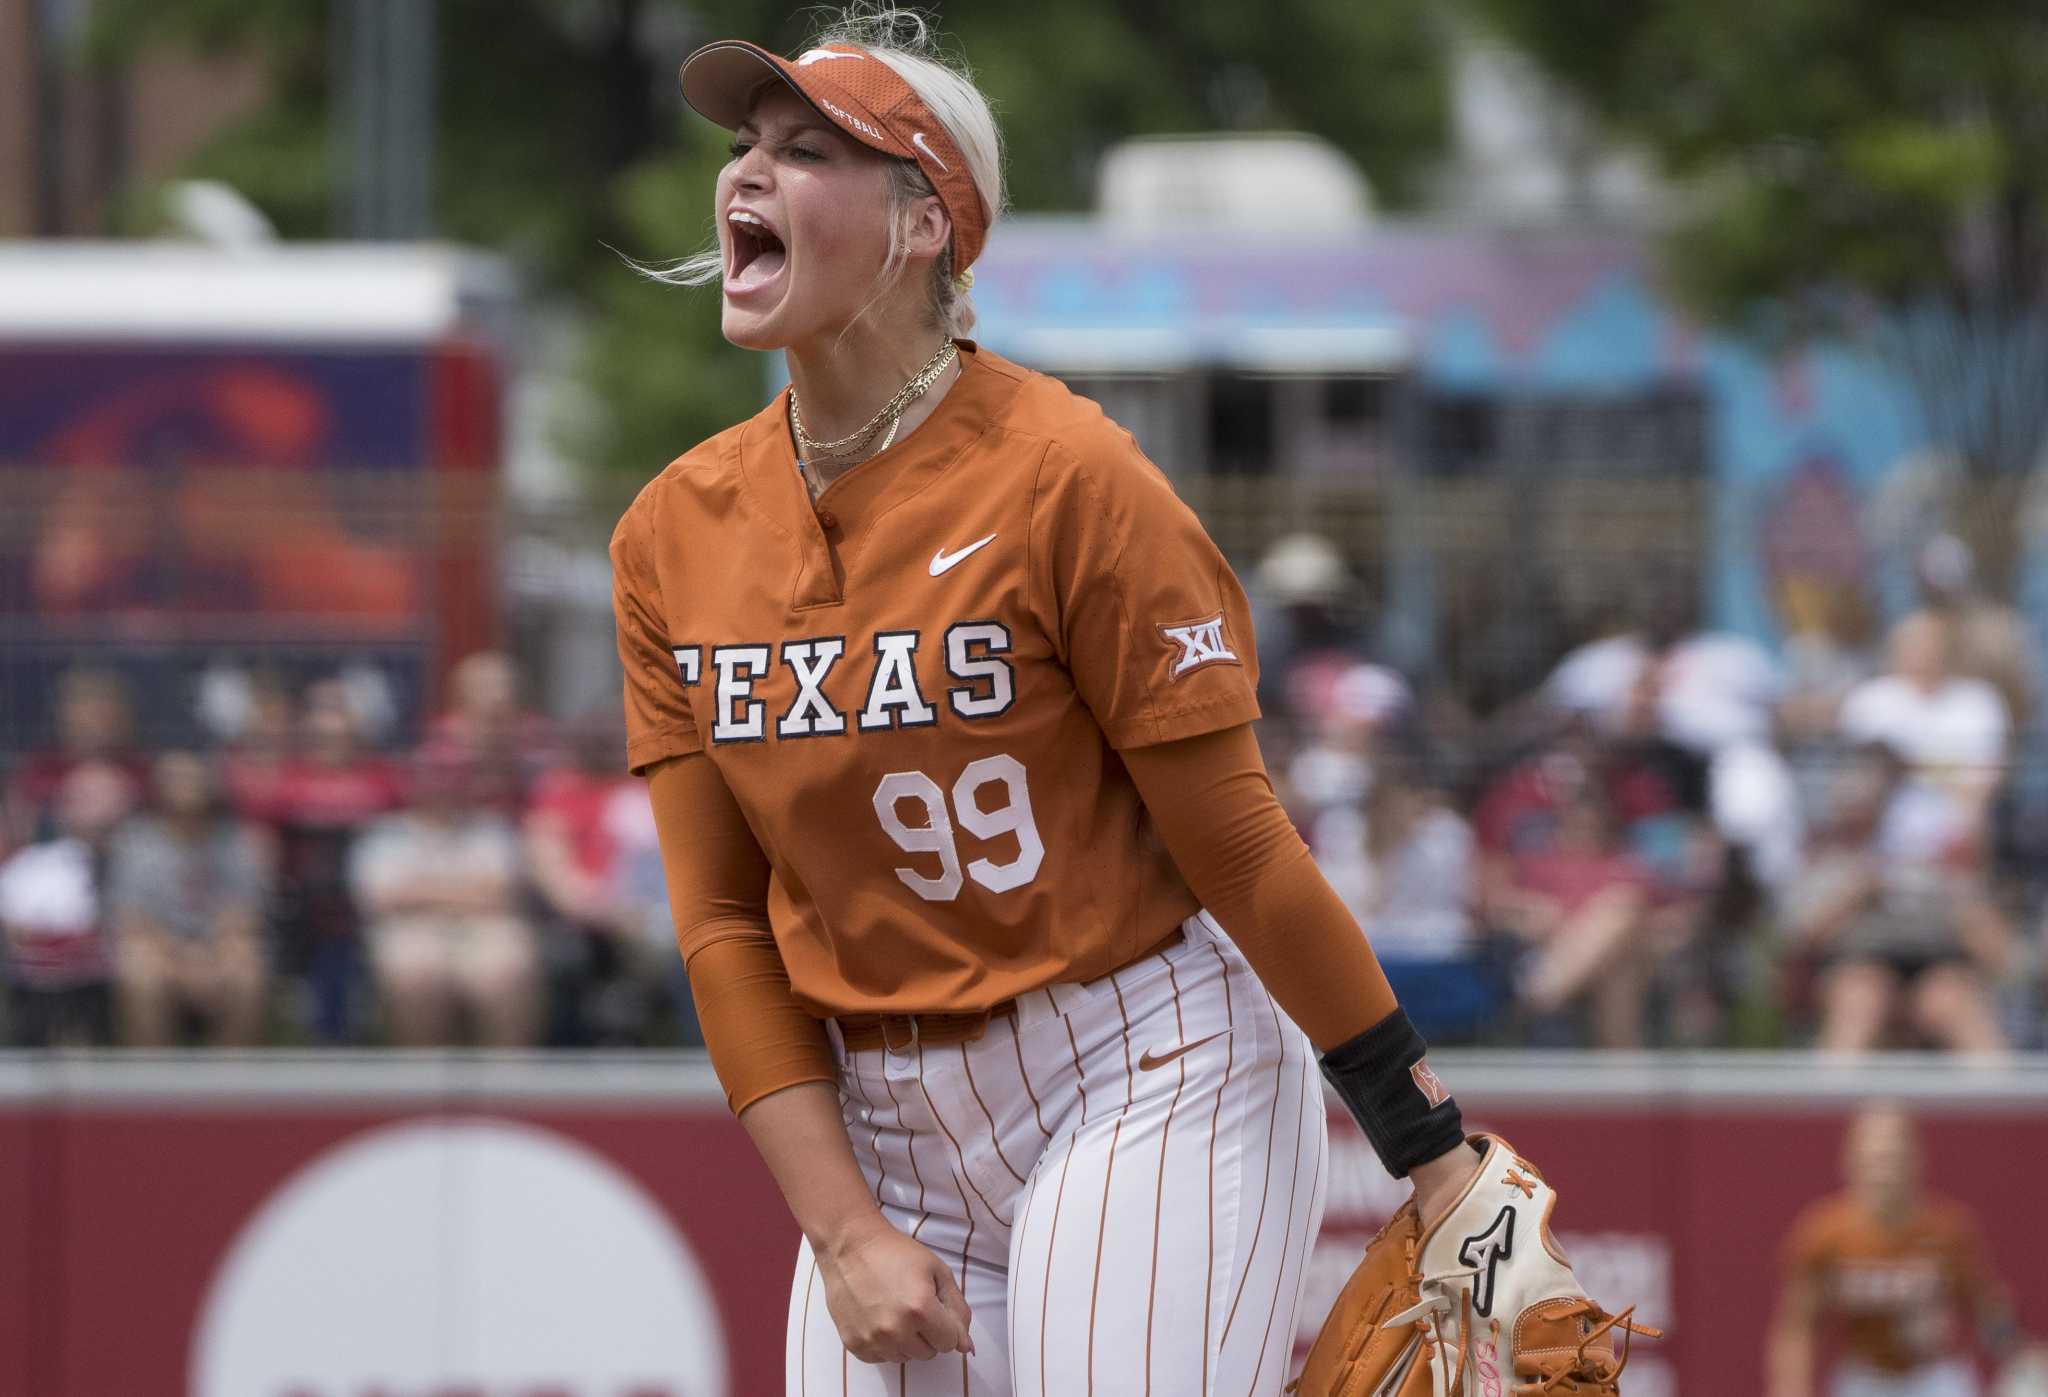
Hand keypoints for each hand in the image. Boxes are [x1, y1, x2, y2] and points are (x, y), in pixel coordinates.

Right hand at [815, 1217, 973, 1363]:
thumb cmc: (895, 1253)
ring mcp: (873, 1340)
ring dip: (906, 1340)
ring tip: (894, 1310)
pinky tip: (878, 1318)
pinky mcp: (854, 1344)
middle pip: (928, 1353)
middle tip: (913, 1306)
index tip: (934, 1309)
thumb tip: (966, 1346)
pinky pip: (882, 1358)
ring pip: (905, 1357)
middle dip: (927, 1333)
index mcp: (920, 1309)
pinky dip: (885, 1344)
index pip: (950, 1343)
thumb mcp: (937, 1271)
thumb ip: (958, 1309)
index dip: (946, 1325)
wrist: (850, 1246)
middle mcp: (896, 1330)